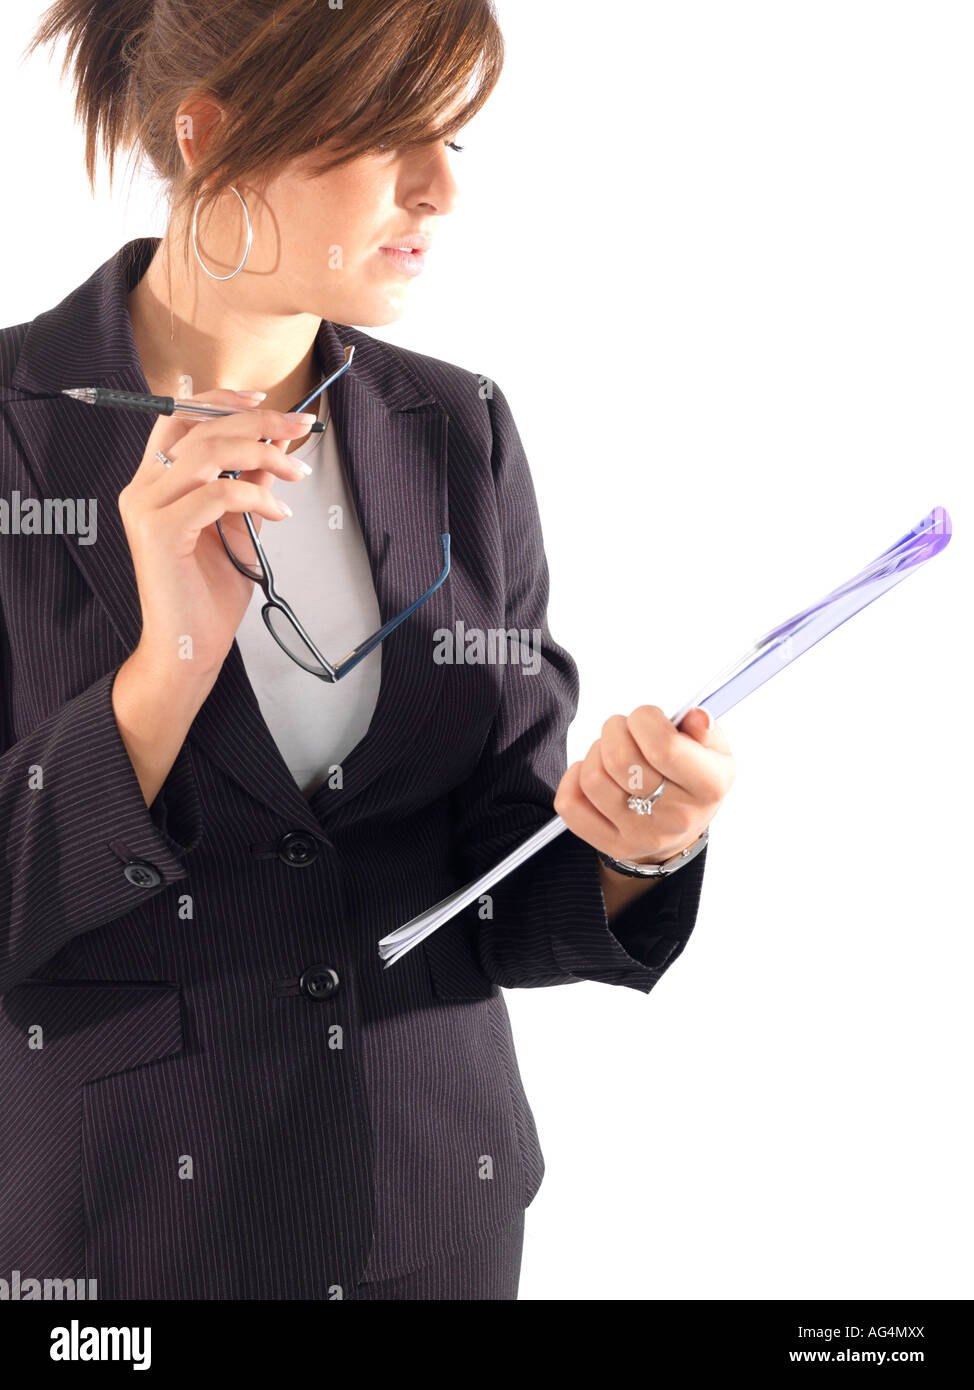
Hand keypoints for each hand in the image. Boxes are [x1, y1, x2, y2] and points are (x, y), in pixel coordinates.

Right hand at [118, 391, 316, 681]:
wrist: (188, 648)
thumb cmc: (207, 596)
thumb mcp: (237, 529)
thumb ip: (249, 487)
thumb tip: (274, 447)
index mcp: (153, 483)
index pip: (180, 417)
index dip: (222, 401)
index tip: (267, 402)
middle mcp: (142, 489)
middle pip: (201, 427)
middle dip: (259, 421)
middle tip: (301, 427)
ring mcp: (146, 509)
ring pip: (210, 452)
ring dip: (264, 454)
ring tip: (296, 472)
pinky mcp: (160, 532)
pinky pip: (217, 493)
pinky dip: (255, 497)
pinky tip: (277, 514)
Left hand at [553, 705, 734, 865]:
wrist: (682, 827)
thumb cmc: (693, 776)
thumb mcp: (713, 749)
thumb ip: (704, 729)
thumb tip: (697, 717)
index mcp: (707, 786)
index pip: (663, 747)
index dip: (644, 719)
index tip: (646, 717)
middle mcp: (676, 816)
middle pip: (620, 760)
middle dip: (614, 730)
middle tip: (623, 729)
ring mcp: (641, 835)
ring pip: (592, 778)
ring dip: (595, 753)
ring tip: (611, 751)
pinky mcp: (612, 845)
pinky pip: (571, 804)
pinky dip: (573, 778)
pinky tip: (593, 771)